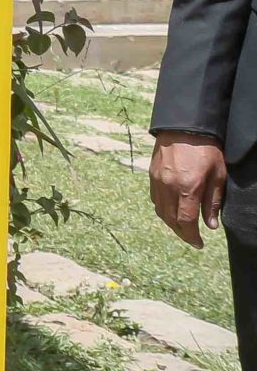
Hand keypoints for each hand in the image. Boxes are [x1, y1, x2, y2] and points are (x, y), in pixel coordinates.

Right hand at [148, 133, 227, 247]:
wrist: (184, 126)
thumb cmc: (206, 149)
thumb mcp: (218, 175)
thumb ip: (213, 201)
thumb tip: (211, 225)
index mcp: (187, 189)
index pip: (186, 221)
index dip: (192, 236)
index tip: (199, 244)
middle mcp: (169, 188)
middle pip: (171, 220)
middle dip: (182, 233)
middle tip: (192, 239)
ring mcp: (158, 182)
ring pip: (160, 211)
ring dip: (171, 223)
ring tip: (182, 227)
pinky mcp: (152, 175)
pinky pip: (155, 199)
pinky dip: (163, 210)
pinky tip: (172, 210)